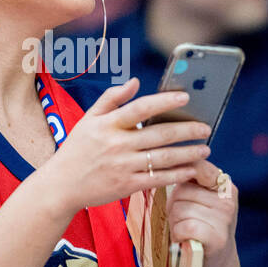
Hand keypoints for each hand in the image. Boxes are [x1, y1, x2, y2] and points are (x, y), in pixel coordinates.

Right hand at [47, 77, 211, 214]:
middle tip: (205, 128)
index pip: (140, 108)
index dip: (164, 101)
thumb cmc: (77, 149)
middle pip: (159, 134)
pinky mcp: (127, 186)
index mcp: (107, 124)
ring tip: (205, 149)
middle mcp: (116, 144)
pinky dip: (177, 174)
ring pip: (163, 158)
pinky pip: (158, 179)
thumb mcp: (88, 119)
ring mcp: (123, 166)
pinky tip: (191, 170)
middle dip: (187, 130)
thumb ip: (112, 98)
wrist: (61, 185)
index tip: (185, 97)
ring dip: (188, 153)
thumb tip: (135, 81)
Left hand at [165, 160, 239, 266]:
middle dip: (174, 205)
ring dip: (175, 222)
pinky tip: (185, 240)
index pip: (198, 166)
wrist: (215, 263)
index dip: (179, 170)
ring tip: (185, 230)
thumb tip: (166, 161)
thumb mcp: (199, 200)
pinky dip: (178, 235)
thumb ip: (189, 181)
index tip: (171, 180)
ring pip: (180, 208)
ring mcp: (224, 219)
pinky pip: (185, 227)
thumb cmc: (200, 227)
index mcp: (225, 185)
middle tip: (183, 219)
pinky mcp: (217, 238)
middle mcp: (228, 199)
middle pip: (182, 190)